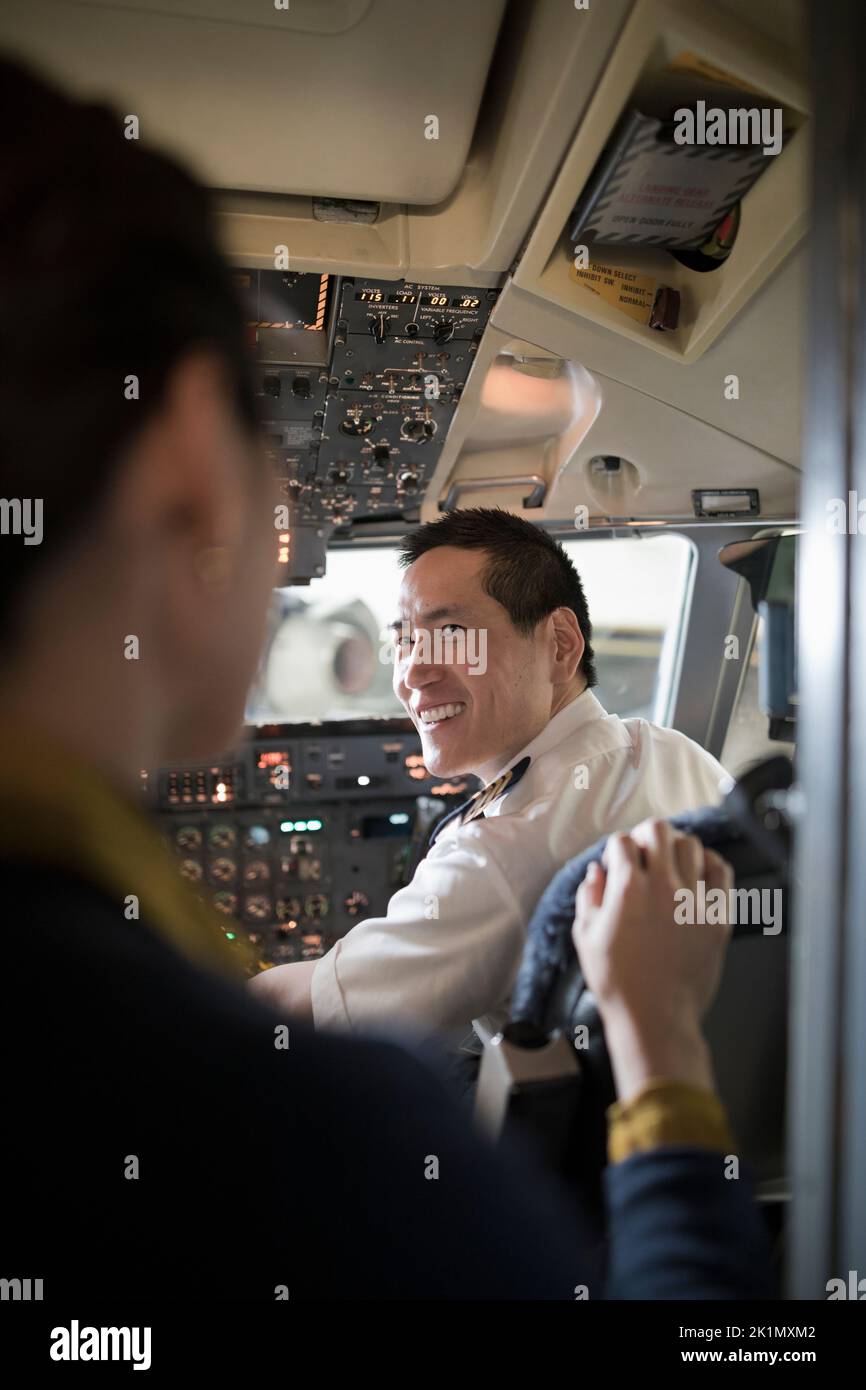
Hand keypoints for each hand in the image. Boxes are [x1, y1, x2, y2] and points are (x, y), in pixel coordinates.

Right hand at [572, 820, 733, 1100]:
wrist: (656, 1018)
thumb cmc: (619, 984)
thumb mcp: (586, 938)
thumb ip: (589, 896)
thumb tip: (597, 872)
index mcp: (628, 890)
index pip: (622, 841)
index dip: (616, 848)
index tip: (617, 862)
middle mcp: (664, 888)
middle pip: (659, 830)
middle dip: (646, 835)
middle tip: (644, 850)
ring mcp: (695, 900)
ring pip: (692, 845)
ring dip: (676, 848)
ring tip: (670, 863)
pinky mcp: (718, 917)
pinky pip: (722, 872)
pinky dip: (710, 864)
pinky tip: (699, 873)